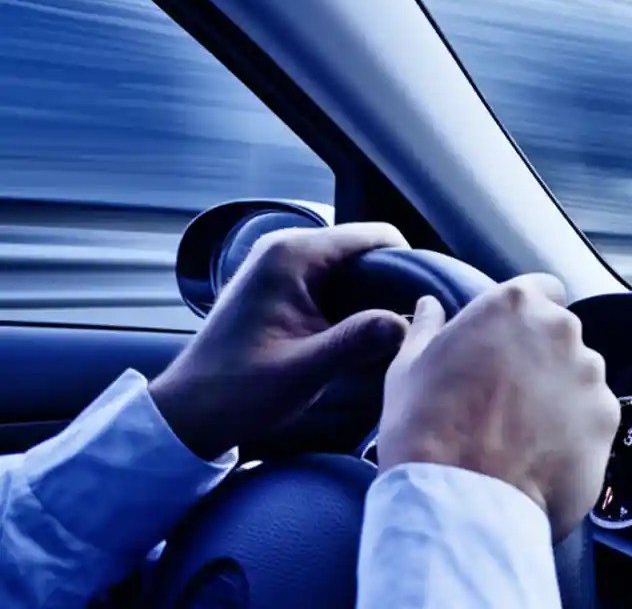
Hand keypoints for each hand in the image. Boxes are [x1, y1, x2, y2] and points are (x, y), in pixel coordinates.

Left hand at [150, 223, 411, 459]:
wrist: (186, 415)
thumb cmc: (237, 393)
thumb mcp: (304, 371)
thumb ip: (357, 342)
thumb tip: (408, 323)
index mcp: (293, 256)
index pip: (378, 237)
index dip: (409, 267)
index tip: (424, 308)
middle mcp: (288, 250)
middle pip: (369, 252)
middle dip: (393, 286)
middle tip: (412, 330)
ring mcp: (284, 268)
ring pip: (355, 272)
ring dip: (375, 300)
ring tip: (391, 339)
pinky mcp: (283, 289)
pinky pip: (336, 286)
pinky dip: (354, 309)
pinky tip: (362, 342)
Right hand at [377, 274, 620, 539]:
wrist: (461, 499)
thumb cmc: (425, 428)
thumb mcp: (409, 369)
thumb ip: (428, 328)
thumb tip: (429, 306)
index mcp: (514, 305)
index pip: (541, 289)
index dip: (526, 315)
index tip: (510, 340)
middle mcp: (561, 329)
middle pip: (561, 334)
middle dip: (542, 355)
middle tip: (508, 394)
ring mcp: (589, 374)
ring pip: (580, 375)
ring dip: (561, 392)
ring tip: (524, 431)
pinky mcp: (607, 418)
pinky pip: (593, 415)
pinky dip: (576, 429)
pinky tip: (543, 454)